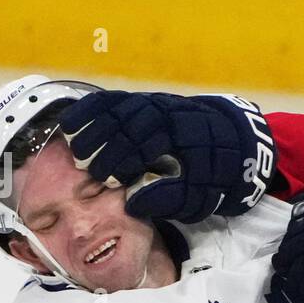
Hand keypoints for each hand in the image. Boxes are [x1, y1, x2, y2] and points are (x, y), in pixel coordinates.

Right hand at [59, 91, 276, 222]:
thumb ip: (171, 199)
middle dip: (109, 148)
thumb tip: (133, 202)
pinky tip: (70, 123)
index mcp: (188, 137)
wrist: (233, 143)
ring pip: (120, 110)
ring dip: (95, 129)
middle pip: (132, 126)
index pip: (151, 144)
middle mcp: (170, 114)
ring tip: (77, 151)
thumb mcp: (201, 197)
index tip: (112, 181)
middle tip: (92, 172)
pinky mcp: (144, 101)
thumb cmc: (213, 176)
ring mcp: (156, 104)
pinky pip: (113, 100)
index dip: (128, 161)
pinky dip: (90, 109)